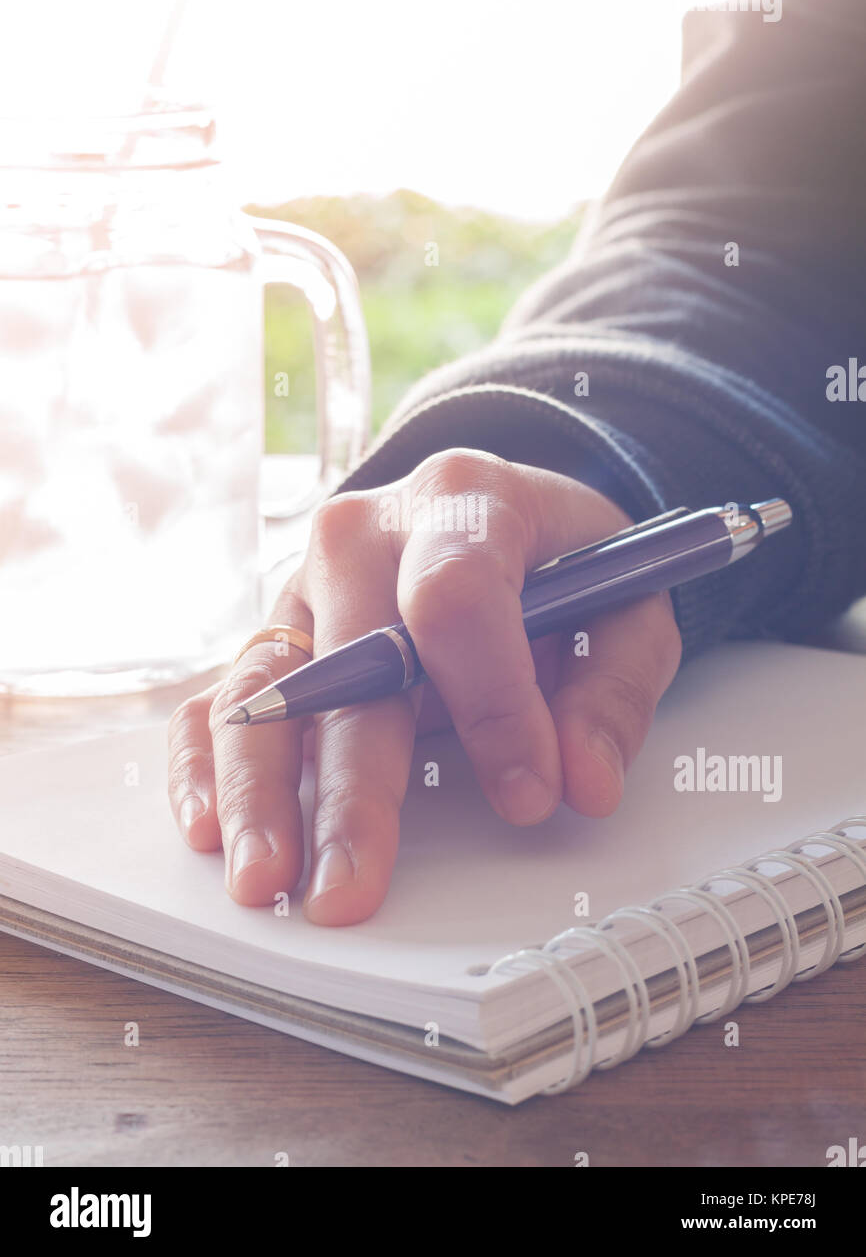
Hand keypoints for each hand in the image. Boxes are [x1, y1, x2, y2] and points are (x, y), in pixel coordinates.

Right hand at [168, 449, 681, 925]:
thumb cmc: (559, 563)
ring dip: (259, 790)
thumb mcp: (625, 605)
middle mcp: (363, 537)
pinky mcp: (275, 636)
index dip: (492, 700)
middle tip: (354, 886)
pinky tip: (208, 828)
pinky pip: (221, 697)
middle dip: (354, 786)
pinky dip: (205, 763)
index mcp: (462, 503)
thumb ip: (613, 691)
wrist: (498, 517)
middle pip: (348, 662)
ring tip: (264, 879)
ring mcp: (305, 587)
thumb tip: (583, 782)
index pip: (456, 598)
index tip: (531, 792)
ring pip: (265, 687)